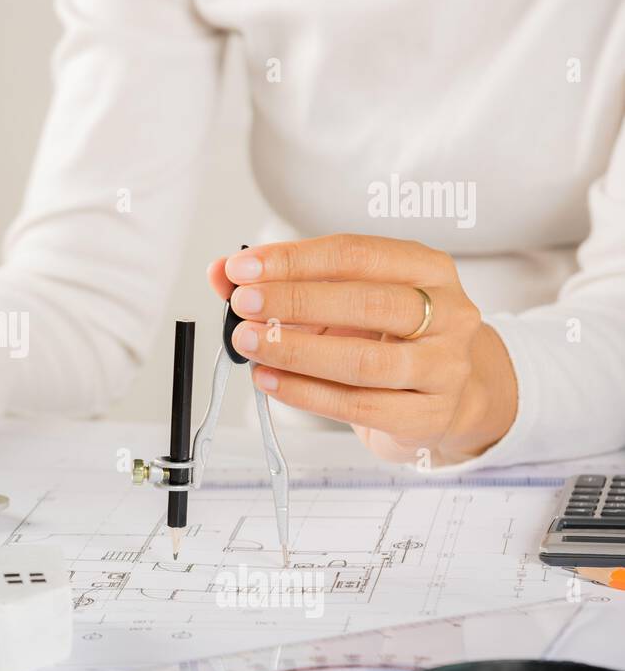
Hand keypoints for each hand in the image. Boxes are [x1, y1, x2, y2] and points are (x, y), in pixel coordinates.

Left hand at [206, 234, 516, 465]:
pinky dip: (306, 394)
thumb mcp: (344, 299)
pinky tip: (269, 381)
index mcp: (428, 269)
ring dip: (297, 352)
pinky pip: (359, 406)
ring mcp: (444, 368)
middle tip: (242, 305)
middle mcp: (448, 314)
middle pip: (368, 303)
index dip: (294, 259)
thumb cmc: (389, 337)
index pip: (356, 254)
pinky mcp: (428, 415)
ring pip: (365, 361)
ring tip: (249, 344)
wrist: (449, 395)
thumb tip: (221, 274)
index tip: (242, 268)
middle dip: (295, 302)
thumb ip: (282, 283)